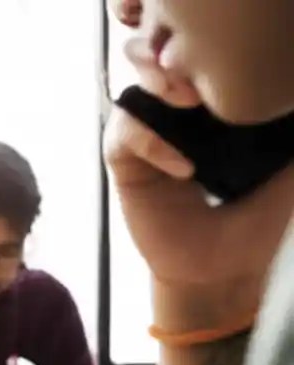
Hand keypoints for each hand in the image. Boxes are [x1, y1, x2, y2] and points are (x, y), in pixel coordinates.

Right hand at [105, 1, 293, 329]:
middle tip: (199, 78)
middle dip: (170, 61)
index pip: (199, 68)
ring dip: (154, 84)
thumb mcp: (287, 175)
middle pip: (157, 67)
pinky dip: (150, 142)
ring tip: (187, 100)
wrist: (220, 273)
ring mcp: (148, 141)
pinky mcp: (127, 167)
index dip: (203, 54)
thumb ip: (288, 137)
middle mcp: (177, 122)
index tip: (229, 63)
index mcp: (214, 117)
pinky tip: (183, 168)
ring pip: (133, 92)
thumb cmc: (255, 227)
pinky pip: (124, 136)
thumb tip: (293, 102)